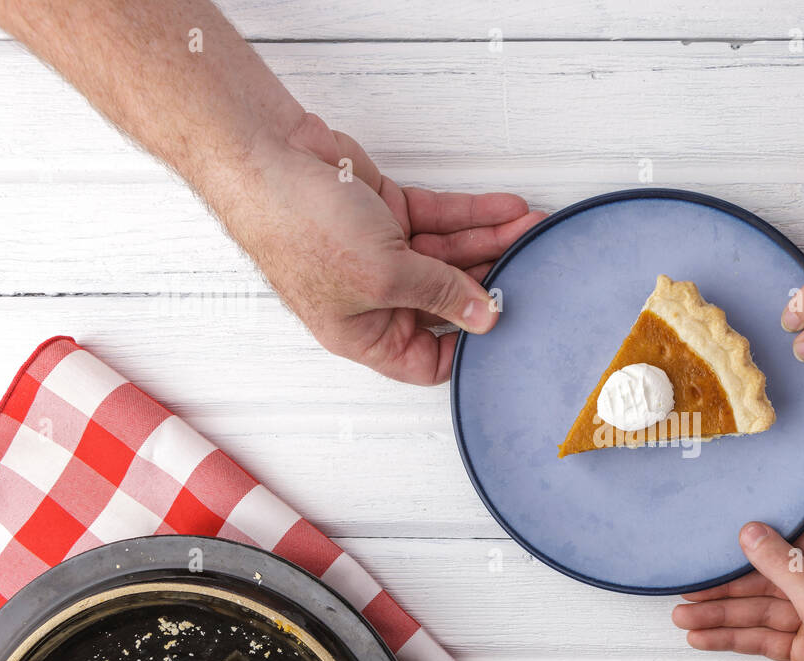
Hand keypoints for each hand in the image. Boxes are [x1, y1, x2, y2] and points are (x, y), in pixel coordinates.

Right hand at [220, 112, 543, 383]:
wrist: (267, 156)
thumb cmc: (297, 226)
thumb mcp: (384, 274)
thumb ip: (441, 294)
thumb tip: (485, 316)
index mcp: (365, 334)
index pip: (430, 360)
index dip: (470, 349)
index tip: (509, 331)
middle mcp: (376, 299)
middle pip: (450, 301)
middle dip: (494, 282)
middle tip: (536, 269)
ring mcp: (385, 254)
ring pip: (453, 256)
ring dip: (493, 241)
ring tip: (532, 231)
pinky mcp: (390, 214)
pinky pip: (443, 220)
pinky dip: (475, 214)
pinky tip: (507, 210)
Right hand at [674, 522, 803, 660]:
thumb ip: (784, 566)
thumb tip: (752, 531)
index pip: (790, 547)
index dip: (751, 551)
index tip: (713, 554)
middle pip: (770, 582)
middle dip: (727, 591)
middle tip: (686, 594)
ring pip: (762, 612)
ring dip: (724, 617)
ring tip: (683, 619)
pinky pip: (764, 638)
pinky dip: (735, 638)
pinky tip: (705, 638)